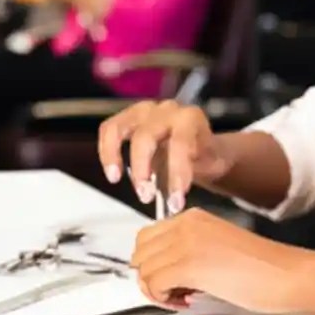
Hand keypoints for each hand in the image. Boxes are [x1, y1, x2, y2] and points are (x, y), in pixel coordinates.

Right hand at [98, 101, 231, 212]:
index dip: (176, 173)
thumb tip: (173, 204)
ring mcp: (143, 110)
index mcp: (190, 119)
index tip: (175, 203)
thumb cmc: (202, 156)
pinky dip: (106, 152)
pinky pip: (108, 130)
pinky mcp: (126, 116)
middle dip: (143, 168)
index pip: (180, 143)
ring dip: (115, 156)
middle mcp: (165, 110)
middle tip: (145, 197)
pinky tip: (113, 174)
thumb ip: (192, 178)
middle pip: (146, 136)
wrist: (198, 141)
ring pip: (120, 128)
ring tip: (115, 179)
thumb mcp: (208, 167)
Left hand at [133, 209, 309, 314]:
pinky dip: (162, 298)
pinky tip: (184, 301)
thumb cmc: (266, 268)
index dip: (153, 263)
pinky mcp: (190, 264)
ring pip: (143, 269)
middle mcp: (186, 225)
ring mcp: (186, 243)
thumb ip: (190, 251)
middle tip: (172, 291)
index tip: (168, 278)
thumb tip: (165, 272)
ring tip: (181, 297)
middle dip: (150, 276)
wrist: (291, 274)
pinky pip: (153, 283)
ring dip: (156, 290)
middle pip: (140, 252)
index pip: (147, 237)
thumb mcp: (218, 247)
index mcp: (192, 218)